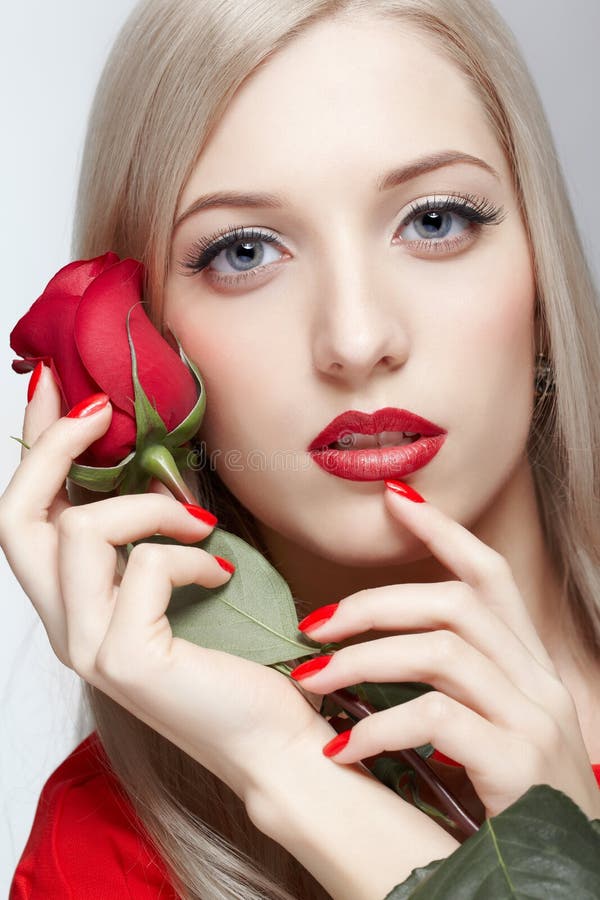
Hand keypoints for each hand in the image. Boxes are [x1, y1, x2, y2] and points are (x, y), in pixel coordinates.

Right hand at [0, 365, 326, 805]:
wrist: (271, 743)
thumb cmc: (232, 664)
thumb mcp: (173, 589)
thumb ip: (145, 540)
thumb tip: (148, 466)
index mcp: (73, 608)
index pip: (23, 518)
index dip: (33, 447)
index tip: (54, 386)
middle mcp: (66, 629)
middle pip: (17, 517)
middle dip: (52, 447)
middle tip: (99, 408)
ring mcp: (88, 648)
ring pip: (81, 530)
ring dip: (150, 510)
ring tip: (200, 526)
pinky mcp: (125, 659)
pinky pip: (145, 566)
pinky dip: (190, 557)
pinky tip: (220, 576)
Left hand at [289, 480, 599, 820]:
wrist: (561, 880)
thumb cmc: (513, 800)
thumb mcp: (490, 729)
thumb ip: (451, 685)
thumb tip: (381, 647)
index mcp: (528, 666)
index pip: (489, 575)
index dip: (442, 531)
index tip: (395, 499)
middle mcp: (538, 682)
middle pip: (455, 603)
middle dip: (374, 603)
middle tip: (313, 626)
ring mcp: (533, 721)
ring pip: (441, 650)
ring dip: (363, 660)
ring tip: (311, 683)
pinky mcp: (519, 766)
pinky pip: (437, 719)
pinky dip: (379, 728)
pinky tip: (342, 750)